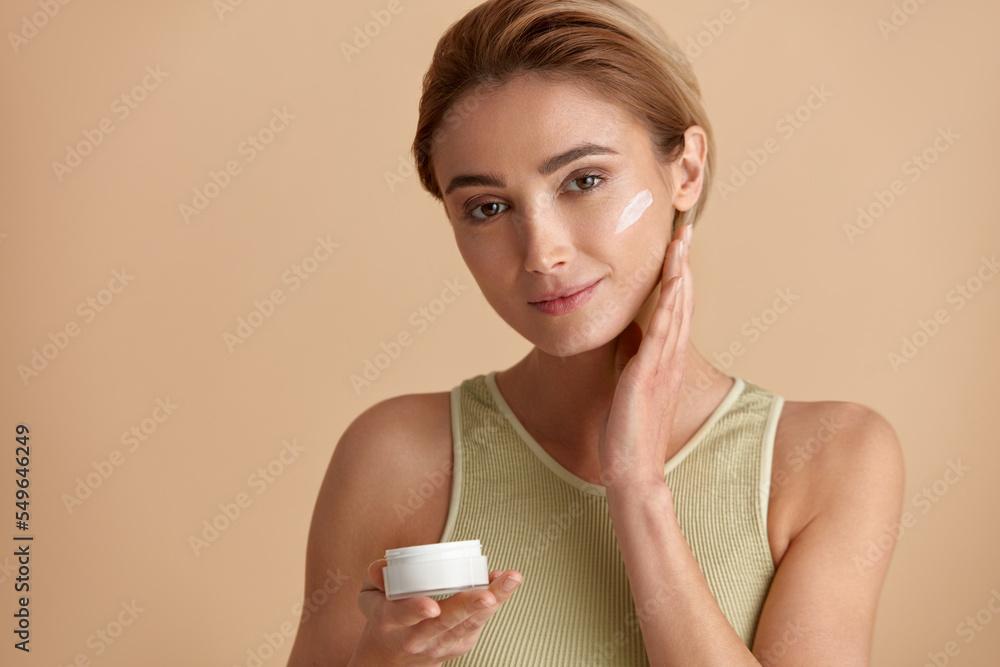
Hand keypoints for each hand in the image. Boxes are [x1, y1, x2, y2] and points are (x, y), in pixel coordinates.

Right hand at [351, 558, 521, 665]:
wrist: (390, 658)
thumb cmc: (383, 614)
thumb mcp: (369, 595)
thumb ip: (376, 575)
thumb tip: (386, 567)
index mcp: (389, 621)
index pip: (401, 616)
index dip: (416, 610)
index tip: (431, 606)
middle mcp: (415, 638)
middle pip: (445, 622)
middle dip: (468, 605)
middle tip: (488, 593)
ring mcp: (439, 645)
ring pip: (469, 624)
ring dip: (494, 600)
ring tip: (511, 579)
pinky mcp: (458, 645)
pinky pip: (478, 624)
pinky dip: (494, 603)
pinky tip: (504, 583)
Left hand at [598, 221, 693, 488]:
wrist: (632, 470)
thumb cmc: (629, 433)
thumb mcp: (631, 385)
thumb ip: (635, 359)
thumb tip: (631, 333)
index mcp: (666, 361)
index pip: (675, 310)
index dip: (677, 277)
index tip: (676, 248)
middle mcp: (670, 359)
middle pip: (681, 301)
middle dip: (682, 265)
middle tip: (685, 230)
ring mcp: (663, 365)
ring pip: (676, 310)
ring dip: (679, 274)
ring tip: (681, 242)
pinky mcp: (649, 374)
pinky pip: (662, 332)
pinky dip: (670, 305)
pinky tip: (672, 282)